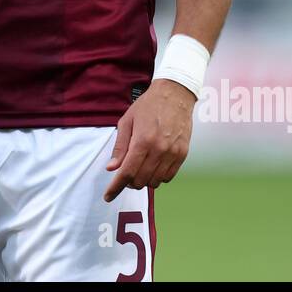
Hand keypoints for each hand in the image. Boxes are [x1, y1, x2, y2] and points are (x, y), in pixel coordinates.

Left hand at [104, 79, 194, 202]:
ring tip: (140, 168)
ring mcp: (172, 153)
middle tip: (125, 173)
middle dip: (129, 182)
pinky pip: (169, 177)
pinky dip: (158, 177)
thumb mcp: (127, 121)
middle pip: (140, 180)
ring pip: (155, 181)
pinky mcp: (182, 154)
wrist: (175, 95)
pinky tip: (153, 167)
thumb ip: (120, 147)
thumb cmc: (148, 106)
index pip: (127, 172)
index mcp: (142, 141)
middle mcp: (159, 149)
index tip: (108, 196)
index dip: (116, 187)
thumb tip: (112, 168)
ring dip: (144, 180)